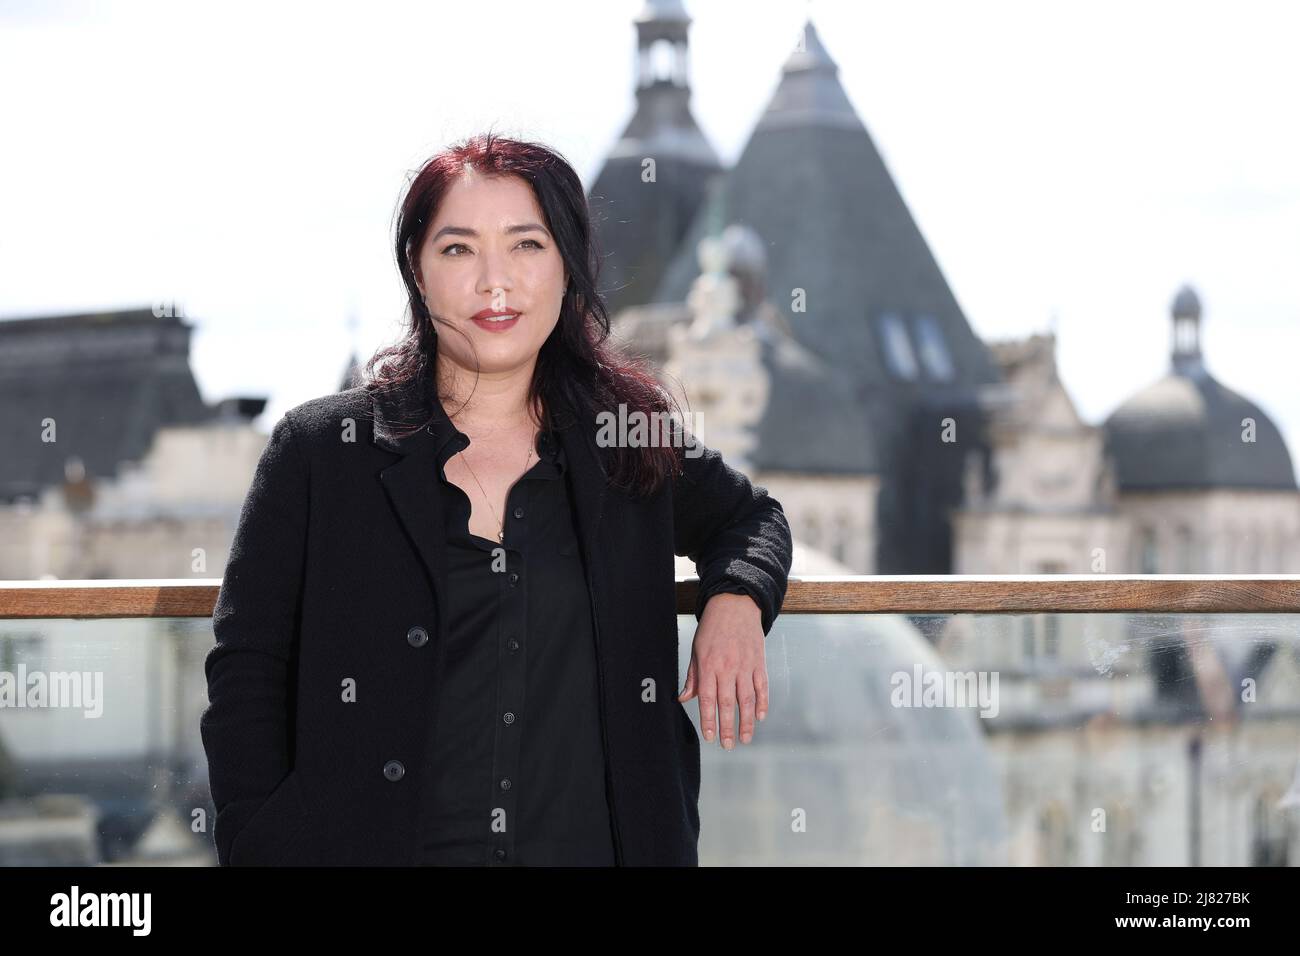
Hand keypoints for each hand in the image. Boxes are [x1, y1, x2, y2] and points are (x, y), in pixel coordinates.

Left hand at [677, 592, 767, 748]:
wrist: (735, 605)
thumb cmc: (712, 628)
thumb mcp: (696, 649)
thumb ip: (692, 676)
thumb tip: (683, 698)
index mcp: (709, 665)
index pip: (707, 698)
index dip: (708, 719)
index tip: (709, 736)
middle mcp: (727, 667)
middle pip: (728, 703)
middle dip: (727, 727)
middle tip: (727, 745)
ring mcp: (746, 665)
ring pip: (747, 699)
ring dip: (746, 721)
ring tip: (744, 739)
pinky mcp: (759, 662)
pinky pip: (762, 687)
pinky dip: (762, 703)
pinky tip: (759, 716)